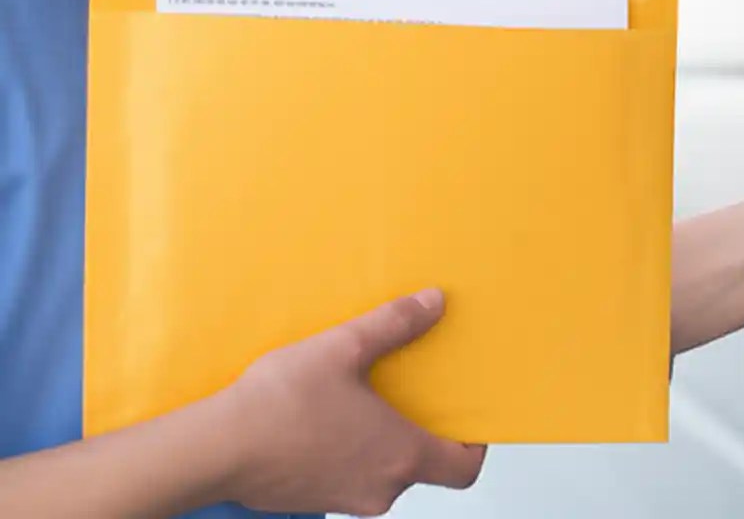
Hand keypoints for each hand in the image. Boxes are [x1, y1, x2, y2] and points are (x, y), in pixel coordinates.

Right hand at [215, 289, 484, 515]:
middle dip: (421, 430)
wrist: (213, 449)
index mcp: (401, 456)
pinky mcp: (314, 500)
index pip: (463, 469)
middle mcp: (381, 488)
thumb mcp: (344, 348)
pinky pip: (349, 476)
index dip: (473, 445)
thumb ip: (394, 324)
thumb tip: (434, 302)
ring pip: (383, 471)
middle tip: (412, 394)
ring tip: (365, 399)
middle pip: (424, 467)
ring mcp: (347, 499)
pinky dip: (350, 452)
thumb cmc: (278, 404)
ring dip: (382, 440)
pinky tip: (327, 418)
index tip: (468, 419)